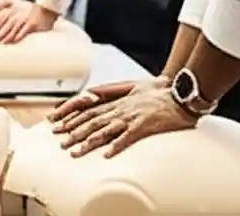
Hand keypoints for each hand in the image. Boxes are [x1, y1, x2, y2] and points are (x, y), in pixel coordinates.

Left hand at [0, 0, 56, 43]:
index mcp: (11, 9)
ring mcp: (24, 19)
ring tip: (0, 44)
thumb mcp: (13, 1)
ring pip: (12, 31)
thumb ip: (0, 3)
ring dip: (5, 38)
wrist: (46, 8)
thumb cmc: (28, 8)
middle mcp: (17, 14)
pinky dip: (18, 37)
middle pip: (4, 27)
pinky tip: (13, 42)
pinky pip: (23, 32)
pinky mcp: (32, 25)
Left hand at [49, 76, 197, 157]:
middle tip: (59, 140)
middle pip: (92, 120)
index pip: (89, 109)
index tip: (58, 123)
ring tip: (74, 151)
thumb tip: (95, 93)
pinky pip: (128, 138)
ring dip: (87, 141)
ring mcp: (131, 117)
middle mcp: (121, 108)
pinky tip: (107, 155)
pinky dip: (116, 146)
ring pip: (104, 130)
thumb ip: (114, 90)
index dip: (71, 116)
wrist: (182, 92)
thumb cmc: (161, 90)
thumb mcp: (133, 85)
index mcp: (118, 100)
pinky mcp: (144, 126)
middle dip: (73, 131)